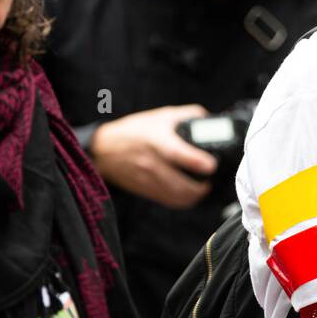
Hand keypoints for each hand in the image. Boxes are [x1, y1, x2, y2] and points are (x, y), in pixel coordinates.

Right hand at [90, 104, 218, 208]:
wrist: (105, 150)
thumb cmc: (135, 131)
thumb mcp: (161, 115)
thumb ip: (187, 115)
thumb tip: (208, 120)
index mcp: (156, 141)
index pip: (176, 153)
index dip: (196, 161)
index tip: (211, 165)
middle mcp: (152, 163)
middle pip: (180, 184)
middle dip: (202, 186)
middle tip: (210, 177)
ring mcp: (149, 180)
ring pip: (178, 197)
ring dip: (196, 195)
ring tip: (203, 186)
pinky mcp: (147, 191)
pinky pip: (170, 202)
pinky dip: (184, 201)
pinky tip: (191, 193)